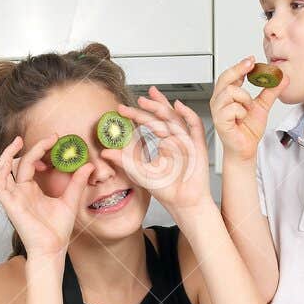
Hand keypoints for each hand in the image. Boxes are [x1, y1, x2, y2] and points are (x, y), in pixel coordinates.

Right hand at [0, 134, 93, 259]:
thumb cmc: (57, 230)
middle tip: (48, 138)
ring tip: (18, 141)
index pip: (30, 163)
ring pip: (1, 171)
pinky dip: (1, 172)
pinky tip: (10, 161)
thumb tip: (88, 165)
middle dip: (29, 148)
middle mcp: (20, 191)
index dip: (40, 149)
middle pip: (16, 163)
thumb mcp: (70, 200)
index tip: (55, 139)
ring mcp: (14, 197)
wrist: (53, 249)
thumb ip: (76, 182)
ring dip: (7, 155)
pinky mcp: (10, 205)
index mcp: (31, 190)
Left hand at [105, 87, 211, 214]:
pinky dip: (188, 114)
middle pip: (163, 116)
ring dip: (163, 107)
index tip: (121, 110)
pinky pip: (195, 126)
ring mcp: (187, 141)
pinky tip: (178, 105)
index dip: (137, 114)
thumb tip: (105, 152)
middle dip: (149, 107)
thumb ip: (124, 161)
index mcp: (164, 143)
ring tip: (149, 99)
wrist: (183, 203)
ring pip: (175, 118)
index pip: (150, 123)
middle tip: (135, 100)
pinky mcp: (198, 146)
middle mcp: (175, 139)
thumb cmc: (167, 189)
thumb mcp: (140, 172)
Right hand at [210, 58, 278, 164]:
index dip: (240, 66)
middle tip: (251, 65)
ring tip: (248, 108)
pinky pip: (232, 108)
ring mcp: (218, 110)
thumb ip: (270, 91)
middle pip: (225, 78)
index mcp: (227, 95)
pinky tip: (242, 118)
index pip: (230, 75)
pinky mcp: (219, 120)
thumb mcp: (263, 106)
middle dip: (238, 69)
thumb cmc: (248, 130)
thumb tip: (282, 78)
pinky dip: (242, 111)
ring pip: (230, 92)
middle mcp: (219, 100)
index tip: (252, 59)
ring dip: (244, 98)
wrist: (246, 149)